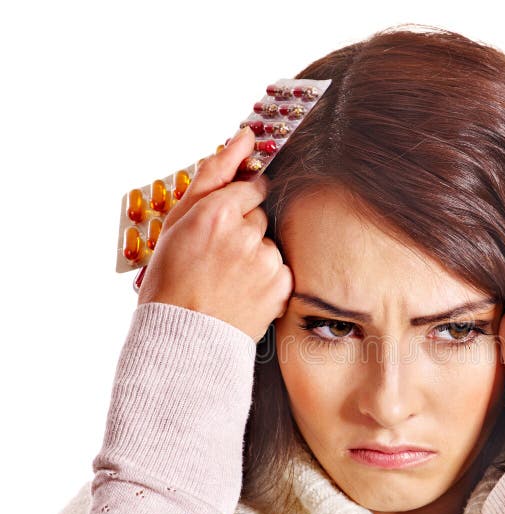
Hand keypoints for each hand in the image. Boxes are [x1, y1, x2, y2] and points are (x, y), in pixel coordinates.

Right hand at [136, 126, 292, 342]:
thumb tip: (244, 136)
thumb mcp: (179, 220)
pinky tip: (243, 292)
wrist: (183, 336)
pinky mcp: (281, 286)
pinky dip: (267, 279)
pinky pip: (281, 270)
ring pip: (270, 244)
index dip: (237, 207)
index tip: (225, 224)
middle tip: (217, 259)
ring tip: (228, 280)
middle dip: (244, 232)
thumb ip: (215, 173)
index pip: (251, 187)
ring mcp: (266, 261)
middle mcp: (246, 234)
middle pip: (261, 217)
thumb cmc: (172, 278)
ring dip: (255, 256)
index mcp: (216, 212)